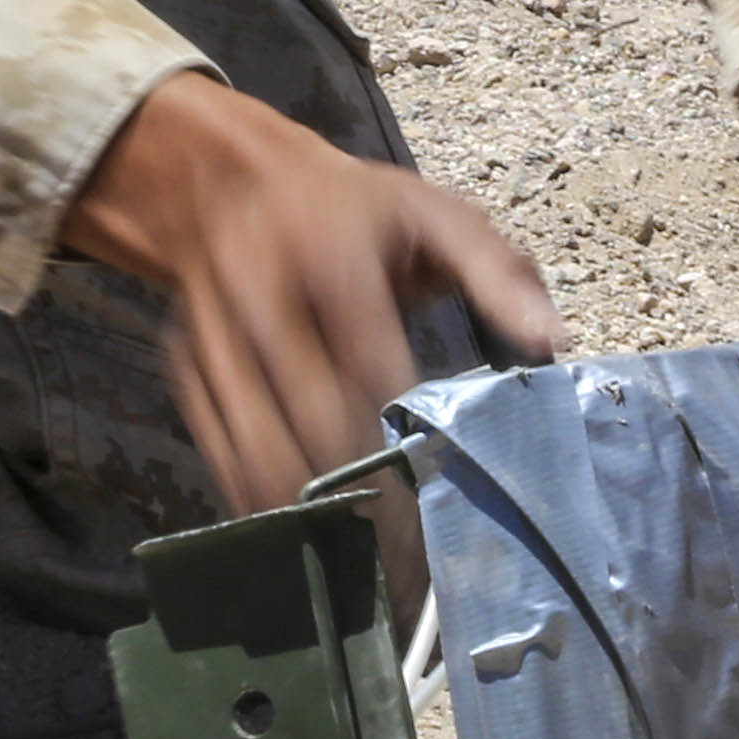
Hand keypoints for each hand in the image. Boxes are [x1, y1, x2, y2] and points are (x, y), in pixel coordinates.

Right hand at [61, 69, 561, 520]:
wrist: (226, 179)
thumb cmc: (352, 209)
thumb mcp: (434, 212)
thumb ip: (498, 271)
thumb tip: (553, 342)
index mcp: (331, 254)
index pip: (369, 367)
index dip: (403, 437)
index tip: (441, 496)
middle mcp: (260, 295)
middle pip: (308, 419)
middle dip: (358, 491)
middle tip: (406, 558)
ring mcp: (213, 333)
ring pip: (254, 444)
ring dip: (304, 507)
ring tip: (357, 559)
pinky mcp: (186, 364)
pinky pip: (217, 444)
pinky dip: (256, 492)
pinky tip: (300, 527)